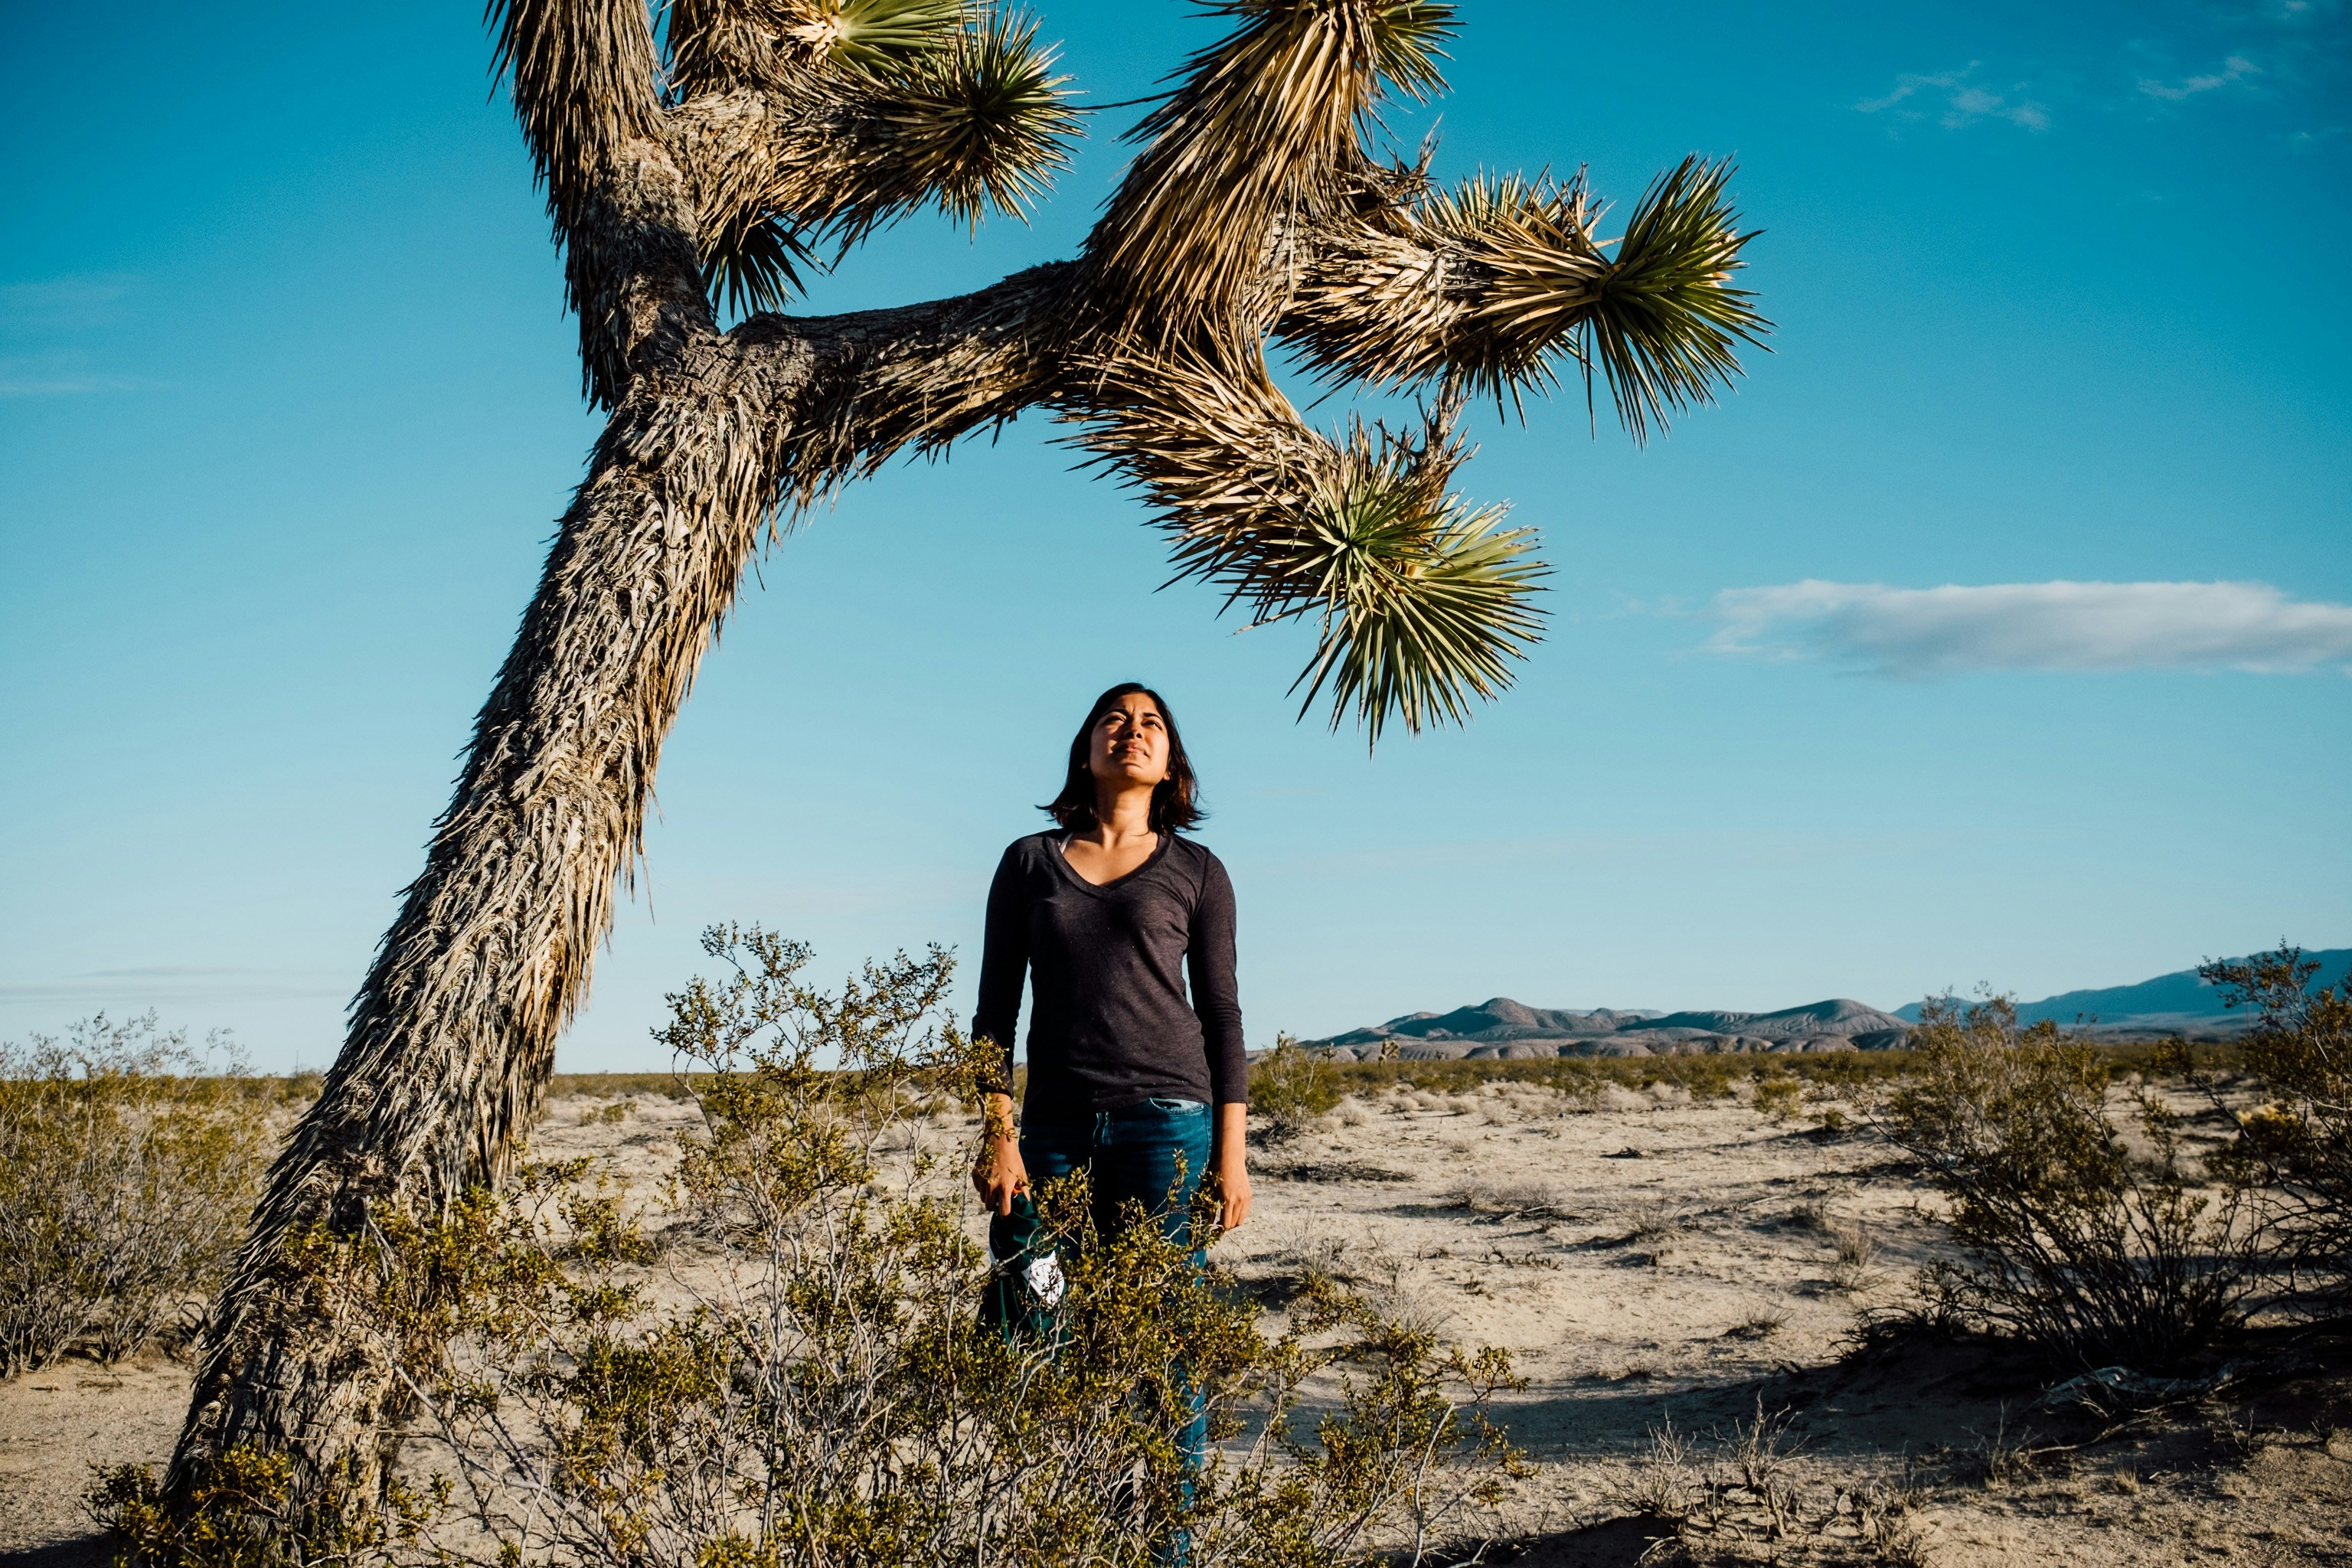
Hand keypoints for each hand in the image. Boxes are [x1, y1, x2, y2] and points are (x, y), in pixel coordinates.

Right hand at [973, 1093, 1025, 1216]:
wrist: (999, 1141)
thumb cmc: (1013, 1158)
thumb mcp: (1021, 1174)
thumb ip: (1023, 1190)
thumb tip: (1026, 1203)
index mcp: (1005, 1187)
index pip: (1003, 1211)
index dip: (1006, 1215)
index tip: (1007, 1213)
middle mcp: (991, 1186)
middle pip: (989, 1207)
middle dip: (995, 1206)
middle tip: (1001, 1199)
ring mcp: (981, 1181)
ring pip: (983, 1198)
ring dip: (989, 1196)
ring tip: (996, 1186)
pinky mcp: (975, 1175)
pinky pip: (978, 1188)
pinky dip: (983, 1187)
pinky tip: (990, 1178)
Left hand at [1211, 1102, 1251, 1232]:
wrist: (1231, 1159)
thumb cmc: (1217, 1172)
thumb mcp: (1210, 1188)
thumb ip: (1210, 1206)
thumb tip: (1207, 1221)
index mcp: (1227, 1199)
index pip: (1226, 1223)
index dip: (1219, 1229)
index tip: (1214, 1229)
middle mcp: (1238, 1200)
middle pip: (1234, 1224)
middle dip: (1226, 1227)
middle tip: (1218, 1226)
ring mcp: (1245, 1198)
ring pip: (1241, 1219)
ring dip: (1234, 1222)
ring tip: (1225, 1220)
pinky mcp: (1249, 1195)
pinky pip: (1246, 1211)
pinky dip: (1240, 1215)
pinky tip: (1232, 1212)